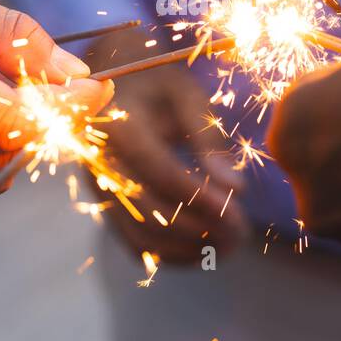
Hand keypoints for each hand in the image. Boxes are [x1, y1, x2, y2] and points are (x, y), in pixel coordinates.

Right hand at [88, 28, 247, 263]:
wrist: (111, 85)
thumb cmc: (156, 85)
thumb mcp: (186, 95)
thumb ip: (209, 139)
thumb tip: (237, 189)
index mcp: (118, 125)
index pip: (158, 171)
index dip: (197, 196)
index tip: (236, 212)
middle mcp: (100, 163)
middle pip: (148, 211)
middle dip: (198, 229)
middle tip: (241, 233)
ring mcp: (100, 190)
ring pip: (140, 237)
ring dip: (187, 250)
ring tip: (229, 246)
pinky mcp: (107, 207)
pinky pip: (135, 244)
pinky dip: (171, 255)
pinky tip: (205, 249)